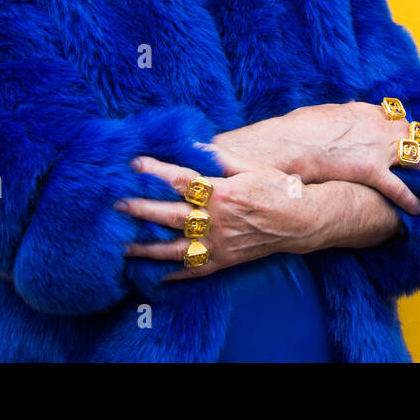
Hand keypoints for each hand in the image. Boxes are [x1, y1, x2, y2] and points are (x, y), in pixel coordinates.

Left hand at [117, 146, 317, 280]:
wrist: (301, 221)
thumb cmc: (276, 188)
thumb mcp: (251, 167)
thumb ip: (220, 157)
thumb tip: (195, 144)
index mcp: (222, 193)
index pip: (181, 179)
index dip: (156, 171)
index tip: (135, 164)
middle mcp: (216, 221)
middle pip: (170, 215)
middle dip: (142, 210)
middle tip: (118, 205)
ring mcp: (219, 245)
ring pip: (175, 249)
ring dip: (147, 248)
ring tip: (123, 246)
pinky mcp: (223, 262)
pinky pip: (193, 270)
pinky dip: (172, 274)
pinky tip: (152, 275)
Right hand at [210, 102, 419, 213]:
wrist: (290, 143)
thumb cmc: (297, 130)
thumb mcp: (319, 114)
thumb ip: (334, 118)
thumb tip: (331, 120)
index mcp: (363, 110)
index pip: (393, 116)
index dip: (401, 129)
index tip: (405, 136)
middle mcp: (377, 125)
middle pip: (411, 133)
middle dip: (419, 146)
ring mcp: (378, 148)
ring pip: (415, 156)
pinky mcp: (372, 171)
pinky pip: (399, 188)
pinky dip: (410, 199)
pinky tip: (417, 209)